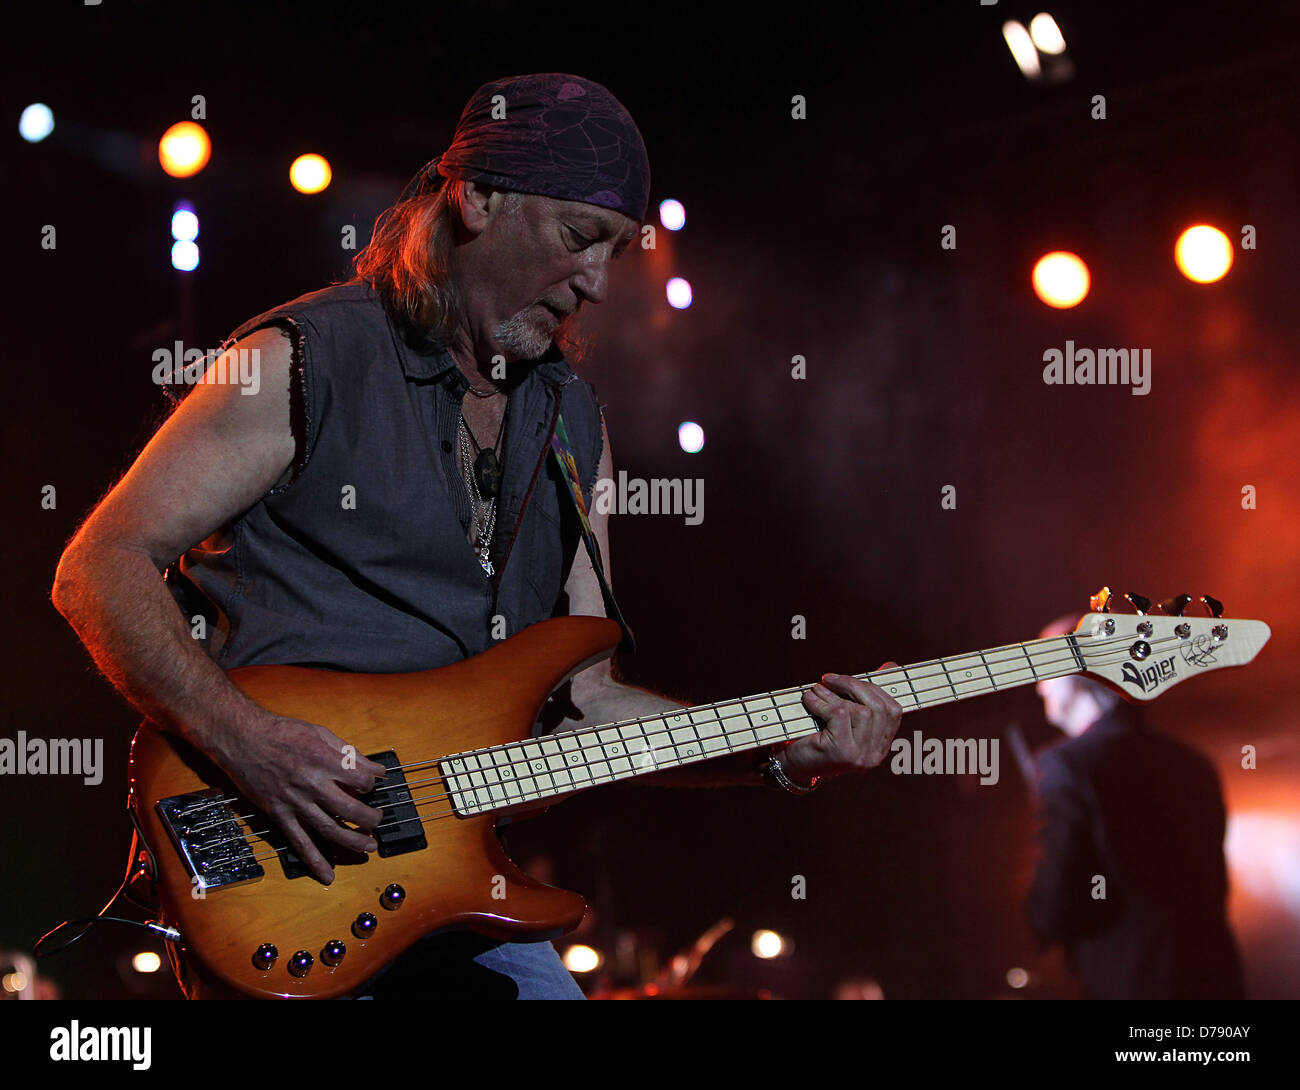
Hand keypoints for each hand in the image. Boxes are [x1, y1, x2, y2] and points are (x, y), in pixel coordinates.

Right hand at [204, 708, 386, 883]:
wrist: (242, 739)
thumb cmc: (281, 732)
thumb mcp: (320, 733)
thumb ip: (349, 752)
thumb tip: (375, 768)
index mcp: (324, 760)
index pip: (360, 780)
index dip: (371, 783)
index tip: (371, 784)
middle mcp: (311, 783)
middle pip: (349, 809)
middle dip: (369, 818)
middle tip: (377, 821)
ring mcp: (294, 801)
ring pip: (329, 828)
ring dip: (352, 841)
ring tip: (369, 847)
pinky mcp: (279, 814)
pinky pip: (298, 841)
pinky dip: (314, 859)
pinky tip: (327, 874)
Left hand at [783, 663, 903, 785]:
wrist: (790, 765)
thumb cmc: (816, 737)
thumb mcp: (843, 716)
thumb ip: (863, 695)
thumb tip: (891, 664)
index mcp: (880, 747)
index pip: (893, 711)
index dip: (874, 689)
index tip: (851, 679)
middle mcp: (875, 754)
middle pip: (880, 708)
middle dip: (854, 686)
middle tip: (829, 678)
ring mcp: (861, 756)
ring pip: (862, 711)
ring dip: (835, 693)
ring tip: (817, 689)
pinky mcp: (842, 752)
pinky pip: (840, 715)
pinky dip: (822, 702)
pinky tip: (810, 700)